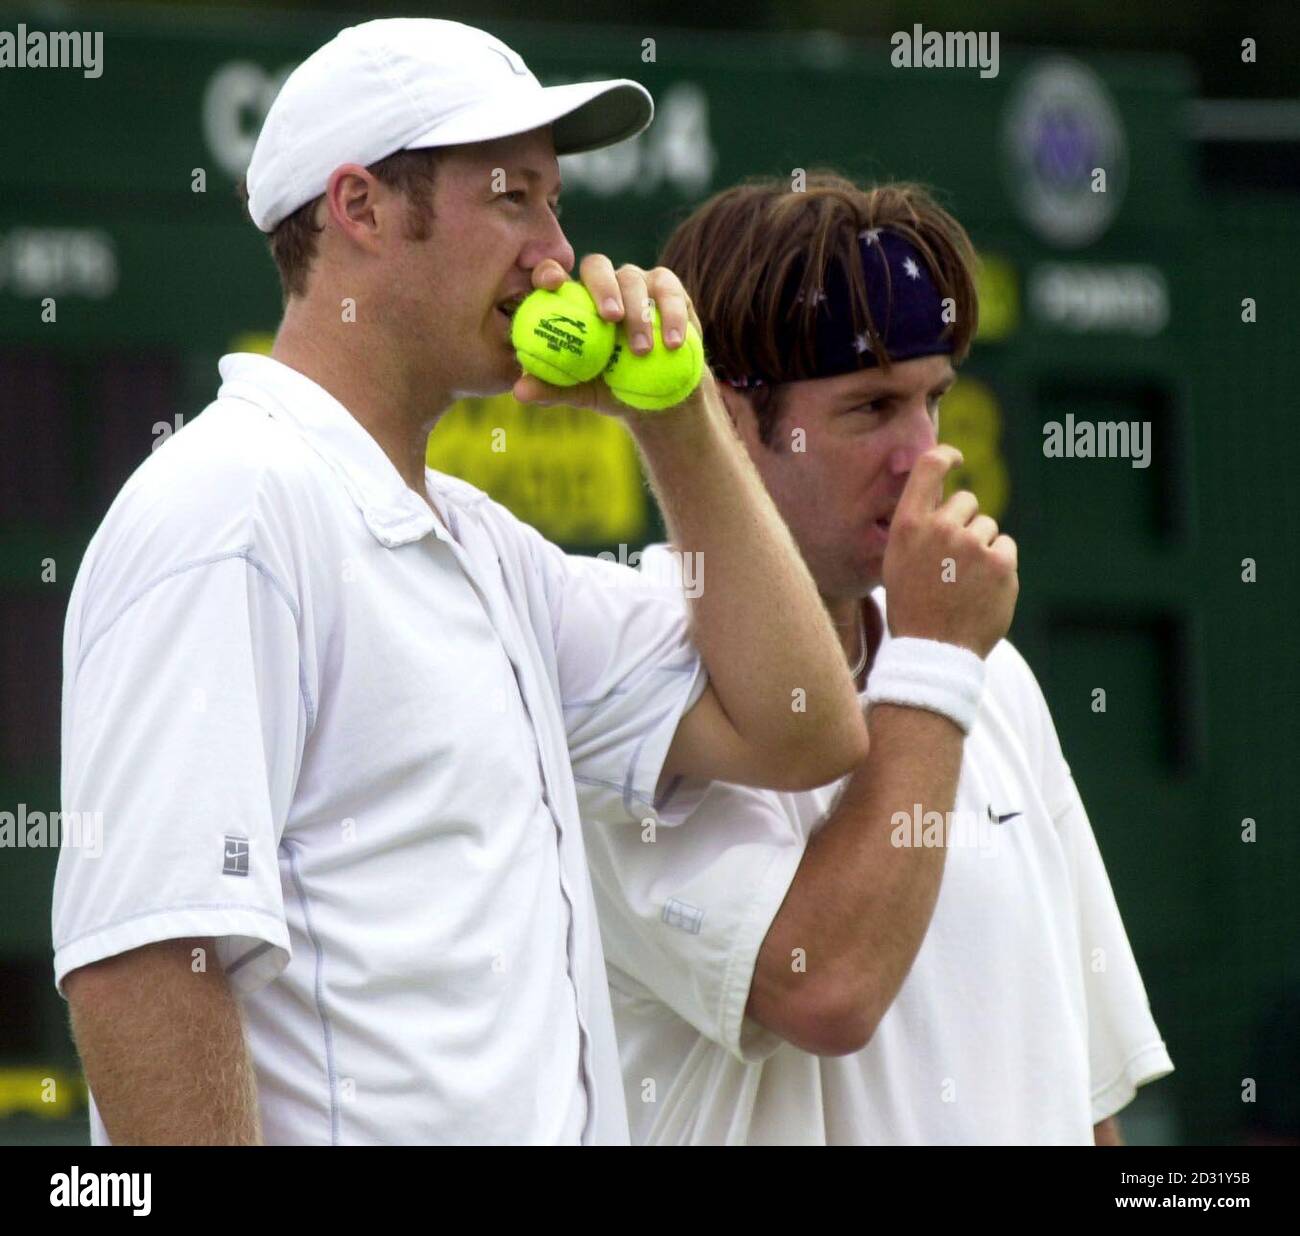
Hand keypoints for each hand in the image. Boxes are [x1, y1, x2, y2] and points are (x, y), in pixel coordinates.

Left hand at [511, 255, 706, 417]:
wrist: (658, 400)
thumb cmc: (611, 390)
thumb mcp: (580, 393)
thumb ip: (551, 388)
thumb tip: (519, 392)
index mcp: (572, 300)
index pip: (555, 274)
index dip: (548, 271)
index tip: (551, 284)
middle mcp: (603, 283)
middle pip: (597, 265)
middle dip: (601, 287)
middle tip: (610, 318)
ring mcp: (637, 282)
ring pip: (634, 280)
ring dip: (638, 314)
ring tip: (641, 351)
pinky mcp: (669, 290)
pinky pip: (669, 294)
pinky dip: (671, 318)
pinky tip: (672, 344)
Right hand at [882, 445, 1018, 658]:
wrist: (932, 652)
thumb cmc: (912, 607)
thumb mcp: (897, 561)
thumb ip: (918, 527)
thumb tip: (946, 501)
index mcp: (908, 525)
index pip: (929, 467)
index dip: (946, 456)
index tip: (956, 458)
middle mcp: (940, 528)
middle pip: (966, 501)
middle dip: (964, 523)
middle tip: (952, 560)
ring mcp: (973, 545)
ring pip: (988, 527)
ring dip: (981, 547)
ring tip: (964, 581)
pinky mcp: (1001, 564)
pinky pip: (1006, 547)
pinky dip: (999, 565)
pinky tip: (981, 589)